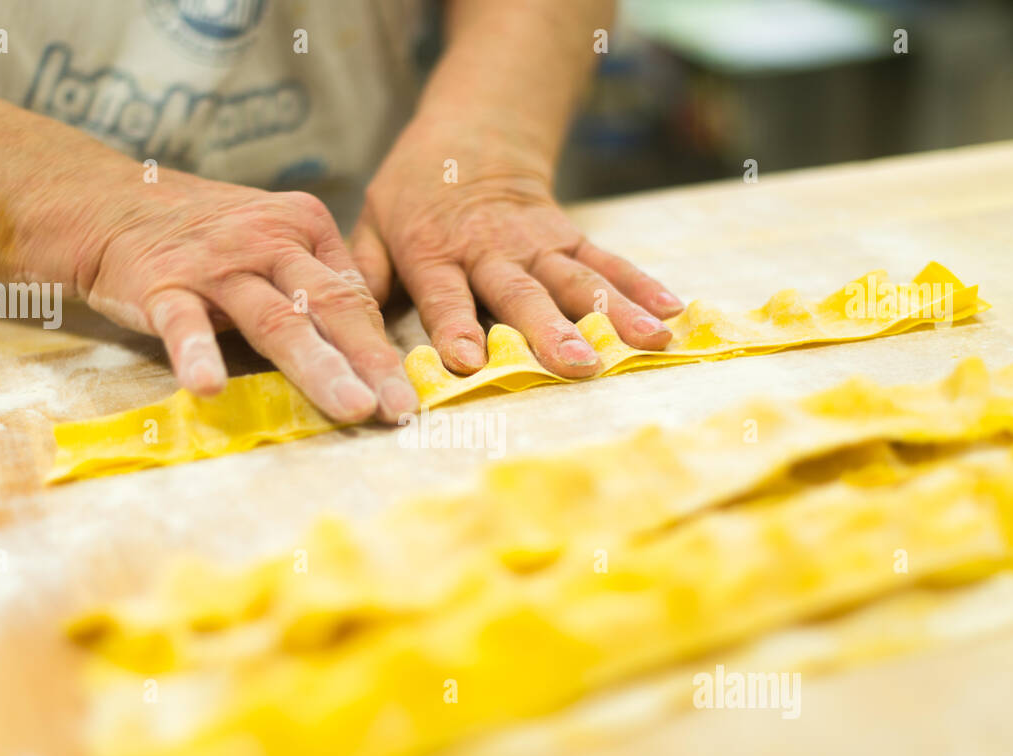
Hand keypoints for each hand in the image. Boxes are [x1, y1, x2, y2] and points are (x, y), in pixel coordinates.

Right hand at [75, 171, 417, 422]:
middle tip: (400, 407)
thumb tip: (374, 339)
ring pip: (275, 319)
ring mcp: (217, 265)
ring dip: (317, 366)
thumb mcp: (275, 238)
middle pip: (330, 306)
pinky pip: (184, 323)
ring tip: (351, 407)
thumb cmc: (208, 235)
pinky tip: (208, 388)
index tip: (411, 395)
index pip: (354, 296)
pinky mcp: (163, 285)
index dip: (384, 349)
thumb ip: (320, 280)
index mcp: (306, 227)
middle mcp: (269, 242)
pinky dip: (196, 354)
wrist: (113, 203)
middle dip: (371, 360)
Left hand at [350, 122, 683, 376]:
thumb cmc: (414, 191)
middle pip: (522, 293)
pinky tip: (671, 311)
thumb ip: (363, 273)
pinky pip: (607, 261)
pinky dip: (640, 285)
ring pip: (577, 280)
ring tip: (647, 342)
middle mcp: (490, 248)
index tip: (468, 359)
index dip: (455, 325)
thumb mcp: (372, 221)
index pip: (445, 294)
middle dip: (549, 330)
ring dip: (614, 313)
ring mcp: (537, 242)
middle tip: (576, 365)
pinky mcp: (568, 236)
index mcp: (435, 251)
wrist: (472, 133)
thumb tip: (341, 323)